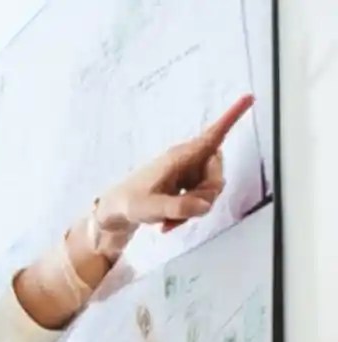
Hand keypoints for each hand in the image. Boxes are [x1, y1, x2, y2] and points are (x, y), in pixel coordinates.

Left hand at [95, 94, 254, 244]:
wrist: (115, 212)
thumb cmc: (129, 203)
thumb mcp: (151, 207)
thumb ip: (178, 207)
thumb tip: (204, 204)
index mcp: (180, 156)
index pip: (212, 136)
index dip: (231, 118)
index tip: (248, 97)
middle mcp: (187, 160)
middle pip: (217, 174)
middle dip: (206, 196)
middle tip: (183, 211)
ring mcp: (188, 173)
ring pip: (211, 190)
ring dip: (195, 208)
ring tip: (169, 218)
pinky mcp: (187, 184)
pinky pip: (202, 199)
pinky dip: (190, 212)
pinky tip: (169, 221)